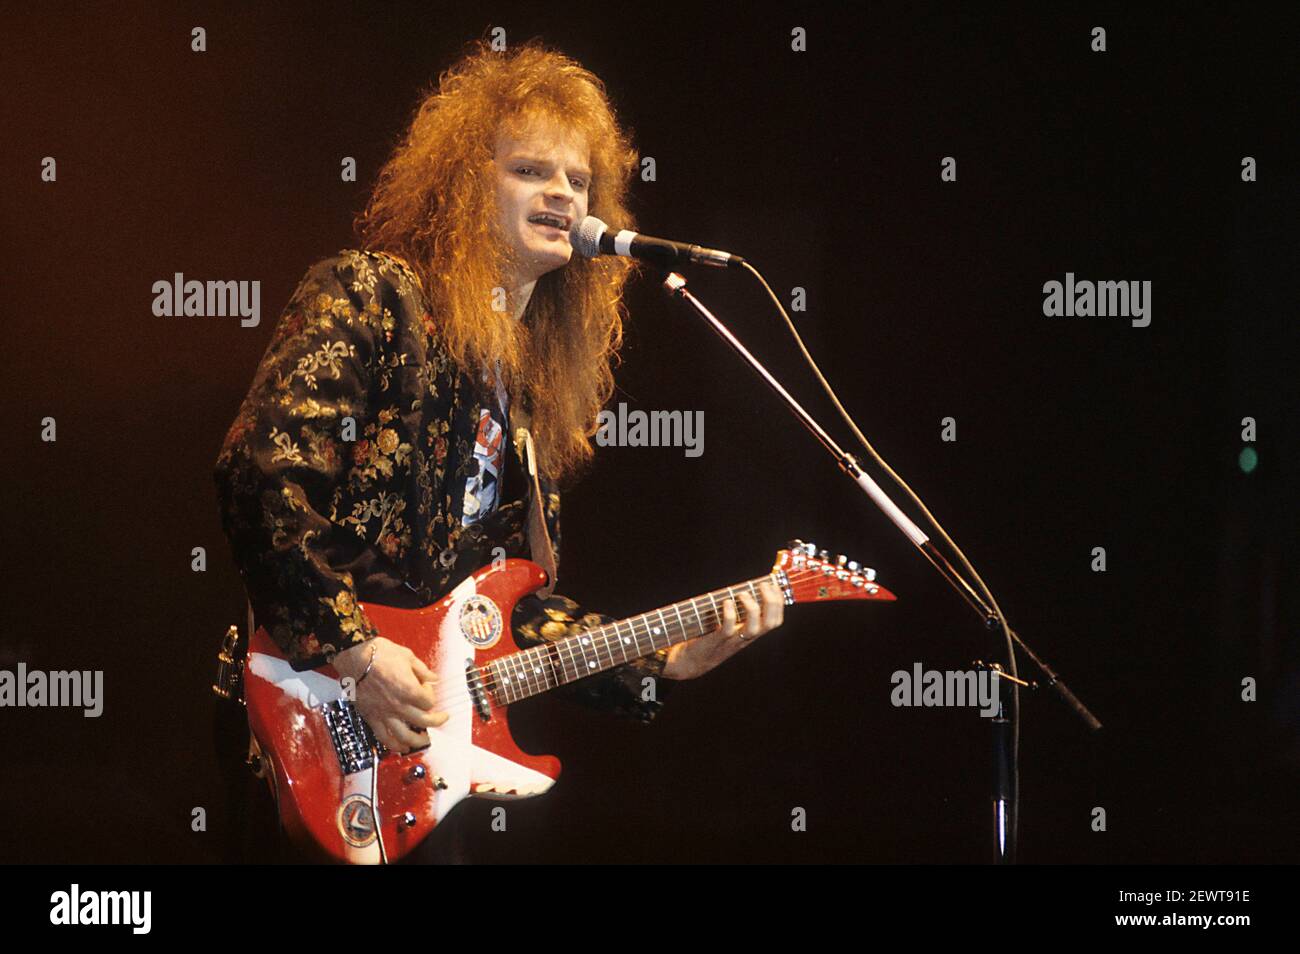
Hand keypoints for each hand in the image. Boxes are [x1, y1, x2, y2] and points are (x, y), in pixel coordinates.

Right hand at [333, 637, 447, 753]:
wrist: (354, 656)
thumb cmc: (378, 653)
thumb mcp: (407, 656)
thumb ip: (422, 670)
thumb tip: (432, 677)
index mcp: (410, 690)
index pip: (429, 702)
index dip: (431, 695)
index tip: (427, 688)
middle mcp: (399, 705)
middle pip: (424, 721)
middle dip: (436, 720)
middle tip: (441, 718)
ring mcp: (385, 713)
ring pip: (405, 735)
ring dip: (418, 741)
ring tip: (424, 740)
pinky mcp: (371, 717)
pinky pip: (384, 737)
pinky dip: (394, 745)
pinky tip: (401, 747)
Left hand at [662, 580, 784, 679]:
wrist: (690, 661)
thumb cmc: (709, 637)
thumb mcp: (729, 626)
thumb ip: (738, 612)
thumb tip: (745, 588)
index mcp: (751, 633)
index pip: (775, 620)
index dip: (779, 602)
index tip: (774, 585)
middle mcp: (746, 638)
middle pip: (770, 624)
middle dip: (772, 602)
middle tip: (762, 585)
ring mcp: (733, 640)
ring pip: (754, 629)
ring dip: (752, 608)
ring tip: (742, 593)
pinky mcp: (717, 640)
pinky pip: (728, 628)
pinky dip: (729, 613)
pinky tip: (726, 602)